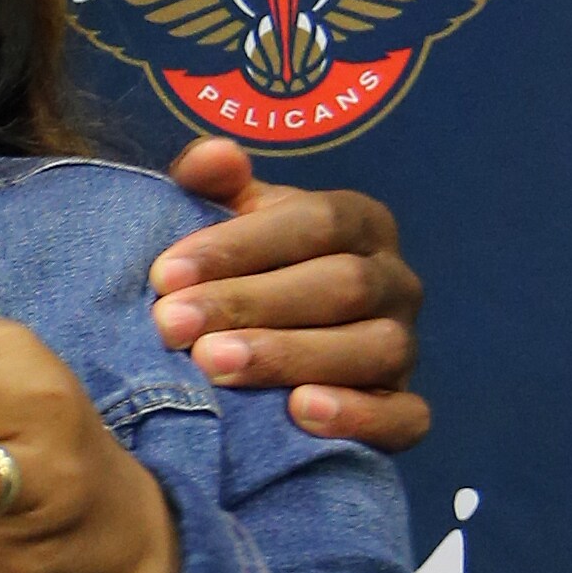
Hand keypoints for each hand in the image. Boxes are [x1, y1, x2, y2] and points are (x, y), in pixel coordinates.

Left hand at [151, 140, 426, 449]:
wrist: (271, 349)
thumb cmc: (244, 274)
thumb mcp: (229, 223)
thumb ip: (215, 185)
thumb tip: (214, 156)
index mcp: (358, 222)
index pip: (313, 222)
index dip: (240, 245)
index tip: (164, 274)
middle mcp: (393, 280)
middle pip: (341, 285)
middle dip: (249, 304)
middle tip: (171, 326)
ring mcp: (404, 345)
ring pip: (372, 348)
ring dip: (289, 356)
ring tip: (214, 365)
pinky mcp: (407, 408)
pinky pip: (404, 416)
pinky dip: (358, 415)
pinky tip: (299, 412)